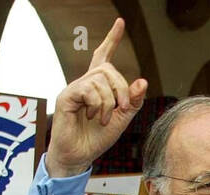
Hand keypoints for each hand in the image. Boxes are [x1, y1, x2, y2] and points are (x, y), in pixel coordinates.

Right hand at [47, 18, 147, 177]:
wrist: (79, 156)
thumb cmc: (97, 139)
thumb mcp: (122, 120)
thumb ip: (132, 102)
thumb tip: (143, 81)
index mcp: (98, 87)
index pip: (104, 57)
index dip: (111, 40)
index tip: (120, 23)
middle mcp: (85, 83)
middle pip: (108, 69)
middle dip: (121, 88)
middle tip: (121, 107)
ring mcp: (75, 88)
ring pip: (100, 80)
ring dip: (109, 102)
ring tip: (102, 119)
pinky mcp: (66, 97)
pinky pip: (88, 89)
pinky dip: (96, 104)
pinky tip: (91, 117)